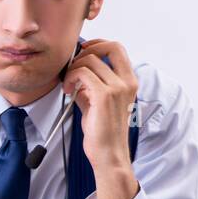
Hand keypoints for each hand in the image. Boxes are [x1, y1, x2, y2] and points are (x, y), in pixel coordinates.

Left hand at [63, 38, 138, 179]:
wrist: (108, 154)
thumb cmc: (103, 131)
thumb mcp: (97, 102)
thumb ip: (90, 84)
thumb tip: (76, 70)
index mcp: (130, 82)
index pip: (117, 48)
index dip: (98, 45)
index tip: (82, 52)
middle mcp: (127, 82)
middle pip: (109, 46)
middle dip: (87, 50)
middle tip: (73, 65)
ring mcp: (118, 88)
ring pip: (90, 60)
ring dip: (73, 69)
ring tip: (68, 84)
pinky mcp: (104, 96)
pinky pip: (82, 73)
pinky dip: (70, 78)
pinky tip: (68, 90)